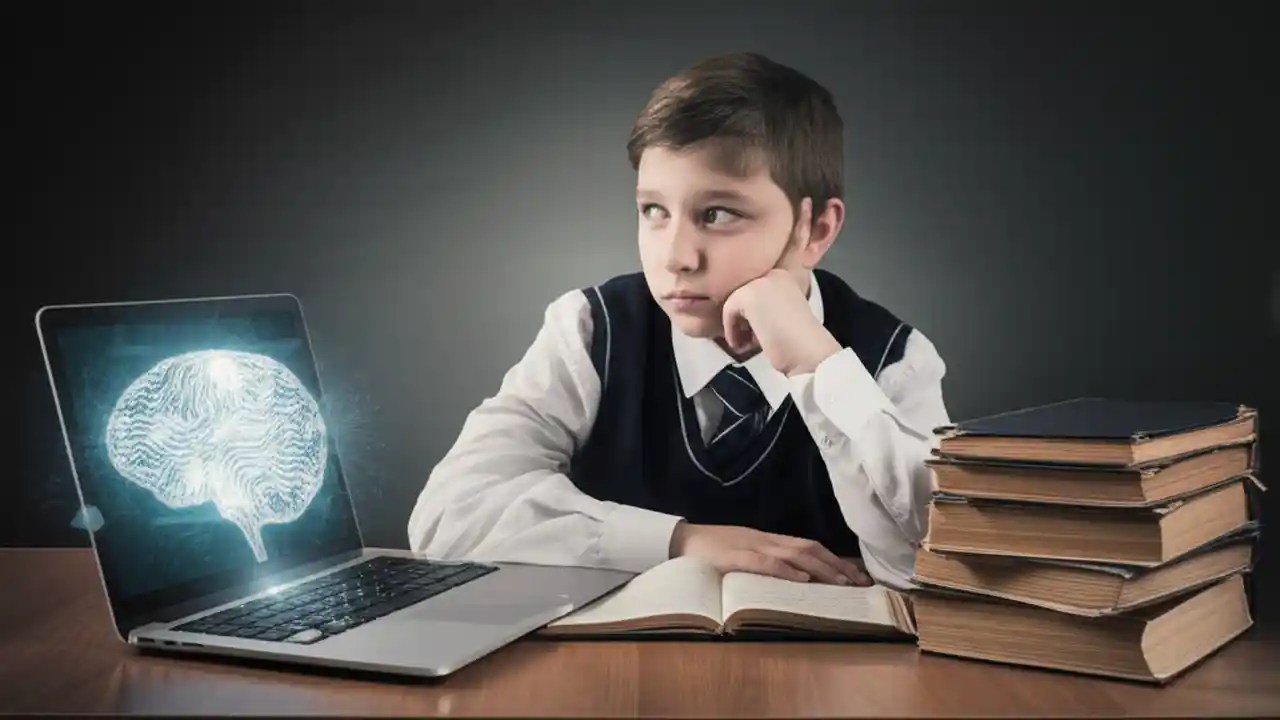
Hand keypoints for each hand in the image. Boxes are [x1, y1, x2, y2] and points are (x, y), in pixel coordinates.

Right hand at [668, 521, 872, 585]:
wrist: (677, 540)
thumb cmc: (708, 551)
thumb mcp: (742, 553)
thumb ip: (765, 561)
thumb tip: (794, 576)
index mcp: (767, 540)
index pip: (808, 545)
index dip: (834, 559)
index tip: (856, 575)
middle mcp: (764, 540)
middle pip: (809, 548)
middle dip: (837, 565)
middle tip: (861, 583)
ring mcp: (750, 546)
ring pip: (794, 553)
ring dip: (821, 568)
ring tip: (842, 583)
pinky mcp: (734, 557)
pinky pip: (764, 562)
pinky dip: (785, 570)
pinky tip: (802, 579)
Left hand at [720, 268, 841, 375]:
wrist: (808, 350)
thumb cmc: (799, 343)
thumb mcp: (784, 316)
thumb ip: (767, 309)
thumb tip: (745, 316)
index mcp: (785, 278)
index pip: (756, 292)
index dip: (752, 316)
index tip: (755, 334)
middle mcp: (773, 274)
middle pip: (743, 296)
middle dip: (742, 320)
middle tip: (750, 341)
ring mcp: (760, 282)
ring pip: (734, 304)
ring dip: (736, 327)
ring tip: (748, 344)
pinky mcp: (747, 295)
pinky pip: (728, 312)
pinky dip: (732, 331)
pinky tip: (744, 344)